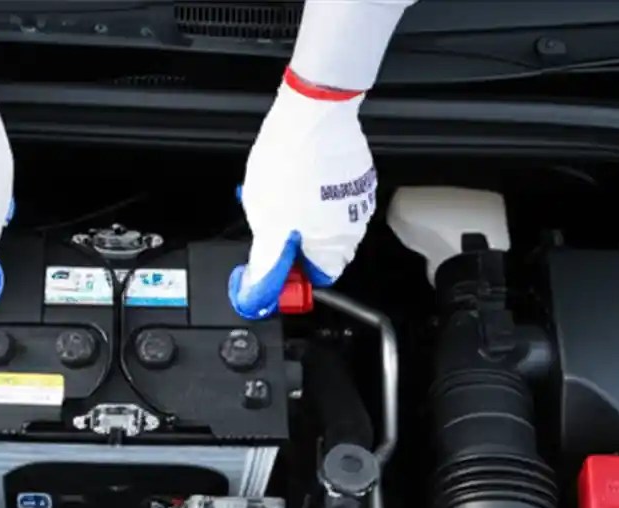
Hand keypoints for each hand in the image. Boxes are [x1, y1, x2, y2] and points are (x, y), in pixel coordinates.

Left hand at [229, 81, 376, 319]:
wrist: (312, 111)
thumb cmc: (291, 162)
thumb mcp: (264, 221)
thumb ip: (266, 260)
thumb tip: (261, 286)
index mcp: (334, 245)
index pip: (317, 279)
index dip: (292, 275)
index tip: (274, 265)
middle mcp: (353, 226)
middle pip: (321, 252)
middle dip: (293, 243)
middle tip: (270, 225)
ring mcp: (357, 197)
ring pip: (324, 222)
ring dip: (300, 217)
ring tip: (278, 196)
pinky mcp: (356, 173)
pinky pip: (330, 195)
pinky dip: (311, 193)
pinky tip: (293, 178)